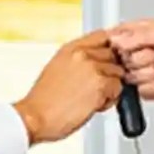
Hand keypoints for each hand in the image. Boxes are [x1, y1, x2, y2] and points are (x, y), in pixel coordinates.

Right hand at [14, 30, 123, 144]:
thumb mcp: (58, 69)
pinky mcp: (100, 84)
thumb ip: (78, 60)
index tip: (111, 59)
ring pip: (118, 73)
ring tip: (92, 98)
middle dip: (110, 71)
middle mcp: (82, 54)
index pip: (102, 36)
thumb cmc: (44, 101)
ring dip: (111, 87)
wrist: (35, 117)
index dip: (111, 48)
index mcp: (71, 48)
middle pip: (114, 55)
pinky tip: (93, 105)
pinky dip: (109, 100)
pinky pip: (118, 89)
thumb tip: (96, 61)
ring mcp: (92, 68)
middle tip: (96, 86)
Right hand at [108, 19, 153, 101]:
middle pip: (118, 59)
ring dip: (149, 71)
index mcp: (136, 34)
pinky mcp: (143, 88)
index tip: (129, 45)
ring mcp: (138, 71)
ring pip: (128, 75)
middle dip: (140, 57)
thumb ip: (137, 34)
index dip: (116, 44)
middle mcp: (134, 52)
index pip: (112, 38)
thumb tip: (115, 39)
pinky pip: (138, 89)